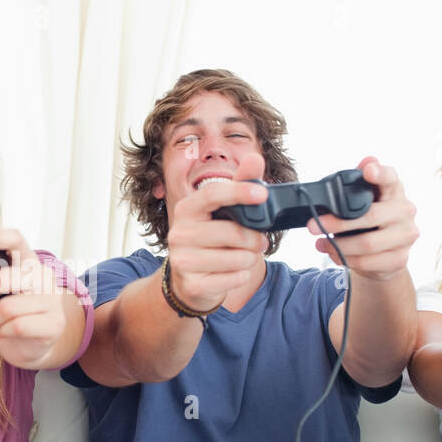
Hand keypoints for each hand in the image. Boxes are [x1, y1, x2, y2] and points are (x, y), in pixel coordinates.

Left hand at [0, 205, 74, 368]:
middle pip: (4, 278)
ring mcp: (51, 299)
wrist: (31, 344)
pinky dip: (0, 333)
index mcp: (27, 259)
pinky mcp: (54, 323)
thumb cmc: (10, 308)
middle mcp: (43, 275)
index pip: (15, 238)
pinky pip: (18, 326)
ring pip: (7, 307)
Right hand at [164, 151, 269, 311]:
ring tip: (241, 257)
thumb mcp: (225, 211)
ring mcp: (182, 260)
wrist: (190, 280)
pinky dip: (241, 276)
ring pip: (237, 258)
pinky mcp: (192, 284)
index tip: (262, 194)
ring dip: (249, 258)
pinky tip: (231, 273)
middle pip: (232, 232)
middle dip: (254, 239)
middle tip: (258, 241)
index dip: (240, 192)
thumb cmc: (212, 239)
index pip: (213, 194)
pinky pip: (234, 279)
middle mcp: (179, 232)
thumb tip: (255, 157)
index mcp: (187, 208)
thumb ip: (241, 184)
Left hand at [307, 158, 417, 280]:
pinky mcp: (399, 259)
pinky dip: (346, 259)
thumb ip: (361, 183)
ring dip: (338, 246)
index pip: (390, 178)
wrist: (384, 255)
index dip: (380, 173)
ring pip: (367, 244)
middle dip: (337, 223)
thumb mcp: (365, 201)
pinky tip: (335, 254)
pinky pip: (367, 262)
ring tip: (321, 244)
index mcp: (394, 191)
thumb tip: (368, 160)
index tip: (367, 170)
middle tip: (313, 226)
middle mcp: (405, 211)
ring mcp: (406, 236)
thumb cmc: (370, 222)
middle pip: (370, 216)